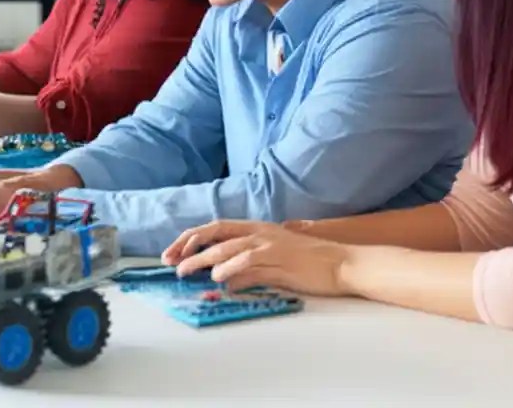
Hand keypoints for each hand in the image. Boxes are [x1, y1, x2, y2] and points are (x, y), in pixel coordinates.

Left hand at [163, 220, 350, 295]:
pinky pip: (247, 259)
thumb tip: (225, 283)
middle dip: (187, 246)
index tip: (172, 253)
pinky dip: (229, 266)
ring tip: (185, 271)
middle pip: (213, 232)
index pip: (214, 229)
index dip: (190, 239)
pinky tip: (217, 276)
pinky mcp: (278, 256)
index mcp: (254, 229)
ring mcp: (268, 242)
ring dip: (202, 259)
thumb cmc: (309, 266)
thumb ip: (247, 273)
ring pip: (225, 246)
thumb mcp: (272, 268)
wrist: (343, 264)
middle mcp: (258, 232)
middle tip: (170, 261)